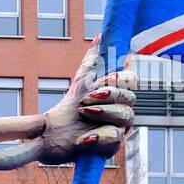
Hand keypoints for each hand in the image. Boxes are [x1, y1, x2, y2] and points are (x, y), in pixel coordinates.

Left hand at [39, 36, 135, 165]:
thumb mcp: (82, 80)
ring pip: (126, 117)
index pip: (131, 80)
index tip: (103, 78)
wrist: (53, 133)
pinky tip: (84, 138)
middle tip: (86, 98)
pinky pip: (115, 139)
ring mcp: (119, 129)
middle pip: (130, 98)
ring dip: (104, 112)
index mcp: (118, 93)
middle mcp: (123, 111)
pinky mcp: (110, 148)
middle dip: (108, 94)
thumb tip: (101, 35)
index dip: (120, 78)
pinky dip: (98, 137)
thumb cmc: (71, 107)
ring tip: (84, 112)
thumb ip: (94, 60)